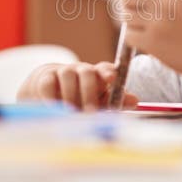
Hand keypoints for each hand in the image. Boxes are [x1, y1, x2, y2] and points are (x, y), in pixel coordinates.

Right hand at [16, 61, 138, 110]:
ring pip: (67, 76)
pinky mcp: (46, 77)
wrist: (50, 92)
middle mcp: (81, 69)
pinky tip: (53, 109)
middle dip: (89, 91)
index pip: (105, 68)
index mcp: (98, 74)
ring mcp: (63, 71)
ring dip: (70, 96)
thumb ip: (116, 101)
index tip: (112, 78)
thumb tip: (135, 101)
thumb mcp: (100, 101)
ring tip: (72, 113)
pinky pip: (48, 84)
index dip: (109, 72)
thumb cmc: (81, 98)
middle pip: (87, 71)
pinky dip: (50, 97)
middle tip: (90, 112)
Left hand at [121, 0, 181, 76]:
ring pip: (126, 16)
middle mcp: (165, 4)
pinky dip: (133, 38)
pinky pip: (128, 35)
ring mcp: (158, 23)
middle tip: (135, 12)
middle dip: (128, 4)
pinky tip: (147, 41)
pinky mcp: (152, 43)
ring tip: (146, 29)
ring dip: (132, 23)